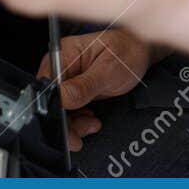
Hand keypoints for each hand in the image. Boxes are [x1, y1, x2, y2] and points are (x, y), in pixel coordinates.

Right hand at [37, 28, 165, 150]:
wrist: (139, 52)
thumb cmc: (126, 52)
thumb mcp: (108, 70)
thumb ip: (84, 86)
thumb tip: (62, 99)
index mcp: (64, 55)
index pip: (48, 86)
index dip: (53, 108)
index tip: (65, 126)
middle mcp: (61, 67)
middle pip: (51, 101)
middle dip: (65, 121)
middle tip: (79, 135)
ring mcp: (67, 80)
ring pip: (59, 110)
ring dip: (73, 124)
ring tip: (92, 124)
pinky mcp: (74, 91)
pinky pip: (69, 111)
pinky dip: (78, 121)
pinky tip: (91, 120)